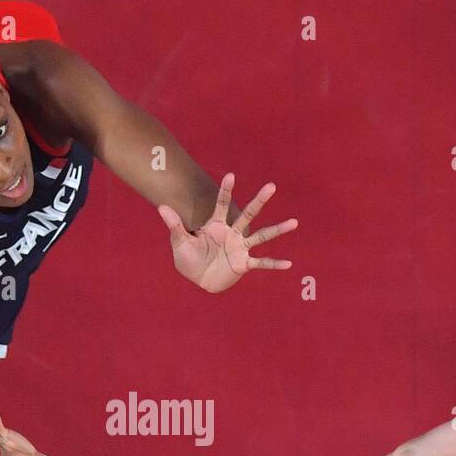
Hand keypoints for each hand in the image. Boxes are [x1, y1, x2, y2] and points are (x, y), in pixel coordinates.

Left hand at [159, 173, 295, 293]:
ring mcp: (240, 248)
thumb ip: (174, 226)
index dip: (226, 190)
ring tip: (294, 222)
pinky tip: (288, 265)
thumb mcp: (180, 243)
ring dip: (277, 230)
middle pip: (248, 214)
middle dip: (259, 201)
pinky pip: (261, 263)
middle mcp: (232, 234)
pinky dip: (274, 264)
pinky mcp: (243, 264)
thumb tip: (161, 206)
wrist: (198, 280)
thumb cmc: (189, 260)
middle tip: (271, 186)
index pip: (222, 205)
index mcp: (216, 226)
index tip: (231, 175)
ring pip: (261, 236)